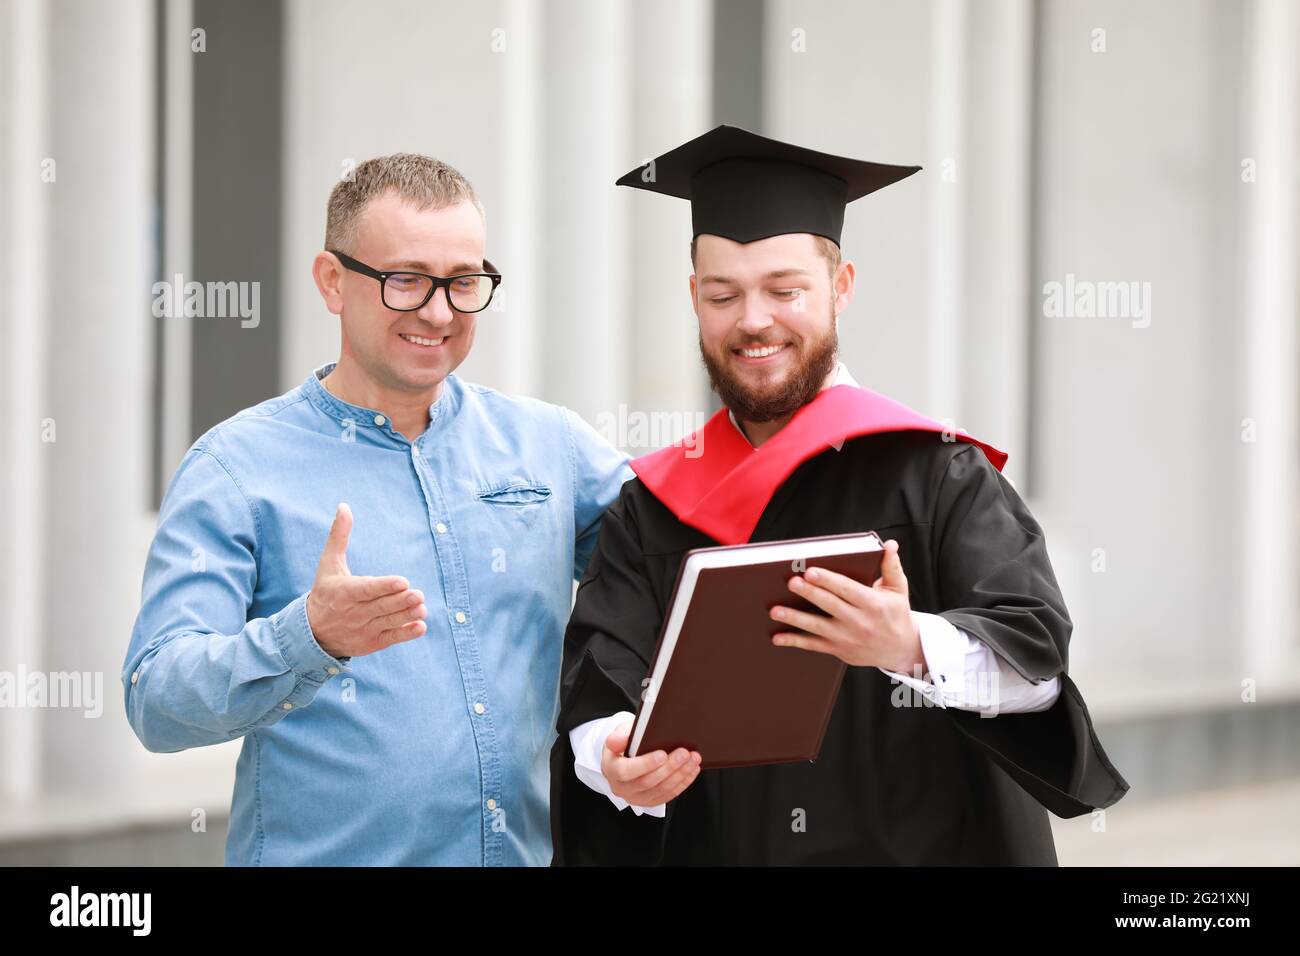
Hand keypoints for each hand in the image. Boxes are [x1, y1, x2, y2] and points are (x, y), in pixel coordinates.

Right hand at [305, 503, 426, 657]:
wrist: (312, 633)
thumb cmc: (325, 592)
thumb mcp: (328, 564)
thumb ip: (339, 536)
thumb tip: (344, 506)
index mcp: (343, 592)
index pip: (366, 589)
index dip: (384, 586)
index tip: (402, 581)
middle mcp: (353, 613)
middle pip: (381, 606)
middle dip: (400, 601)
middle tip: (418, 594)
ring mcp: (363, 629)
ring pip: (388, 622)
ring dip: (406, 616)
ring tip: (422, 608)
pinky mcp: (371, 643)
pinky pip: (391, 638)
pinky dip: (405, 634)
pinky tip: (420, 626)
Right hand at [601, 720, 701, 808]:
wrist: (624, 757)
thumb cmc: (623, 743)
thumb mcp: (619, 733)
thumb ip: (618, 736)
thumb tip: (616, 741)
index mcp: (611, 770)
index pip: (627, 771)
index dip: (646, 764)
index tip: (663, 754)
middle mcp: (621, 788)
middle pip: (648, 782)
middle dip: (669, 767)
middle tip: (684, 753)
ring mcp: (636, 797)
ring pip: (661, 789)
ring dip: (680, 774)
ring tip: (693, 759)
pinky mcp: (650, 801)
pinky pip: (668, 795)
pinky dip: (683, 782)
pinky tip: (692, 769)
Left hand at [768, 538, 924, 672]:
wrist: (902, 650)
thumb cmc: (896, 614)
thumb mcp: (898, 589)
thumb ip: (891, 565)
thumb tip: (889, 544)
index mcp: (872, 604)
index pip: (846, 589)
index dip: (828, 580)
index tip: (810, 571)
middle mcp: (858, 622)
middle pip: (829, 605)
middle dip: (809, 593)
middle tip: (791, 583)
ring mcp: (847, 638)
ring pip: (817, 627)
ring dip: (795, 618)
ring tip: (775, 610)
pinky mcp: (839, 650)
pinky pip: (813, 645)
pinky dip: (794, 641)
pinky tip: (777, 636)